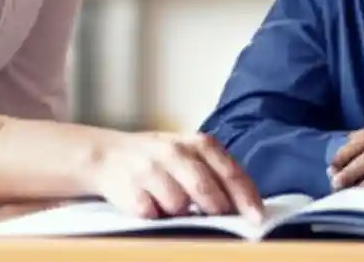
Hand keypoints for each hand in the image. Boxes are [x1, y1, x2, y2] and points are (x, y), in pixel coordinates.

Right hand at [86, 131, 264, 221]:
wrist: (105, 155)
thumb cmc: (157, 159)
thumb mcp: (189, 154)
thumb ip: (215, 172)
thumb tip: (247, 207)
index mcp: (196, 143)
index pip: (230, 173)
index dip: (247, 199)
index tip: (258, 220)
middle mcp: (173, 151)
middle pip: (206, 190)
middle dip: (216, 210)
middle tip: (217, 218)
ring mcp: (149, 170)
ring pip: (179, 206)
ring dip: (180, 213)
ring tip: (171, 204)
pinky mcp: (129, 190)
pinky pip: (153, 215)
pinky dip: (156, 216)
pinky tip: (150, 205)